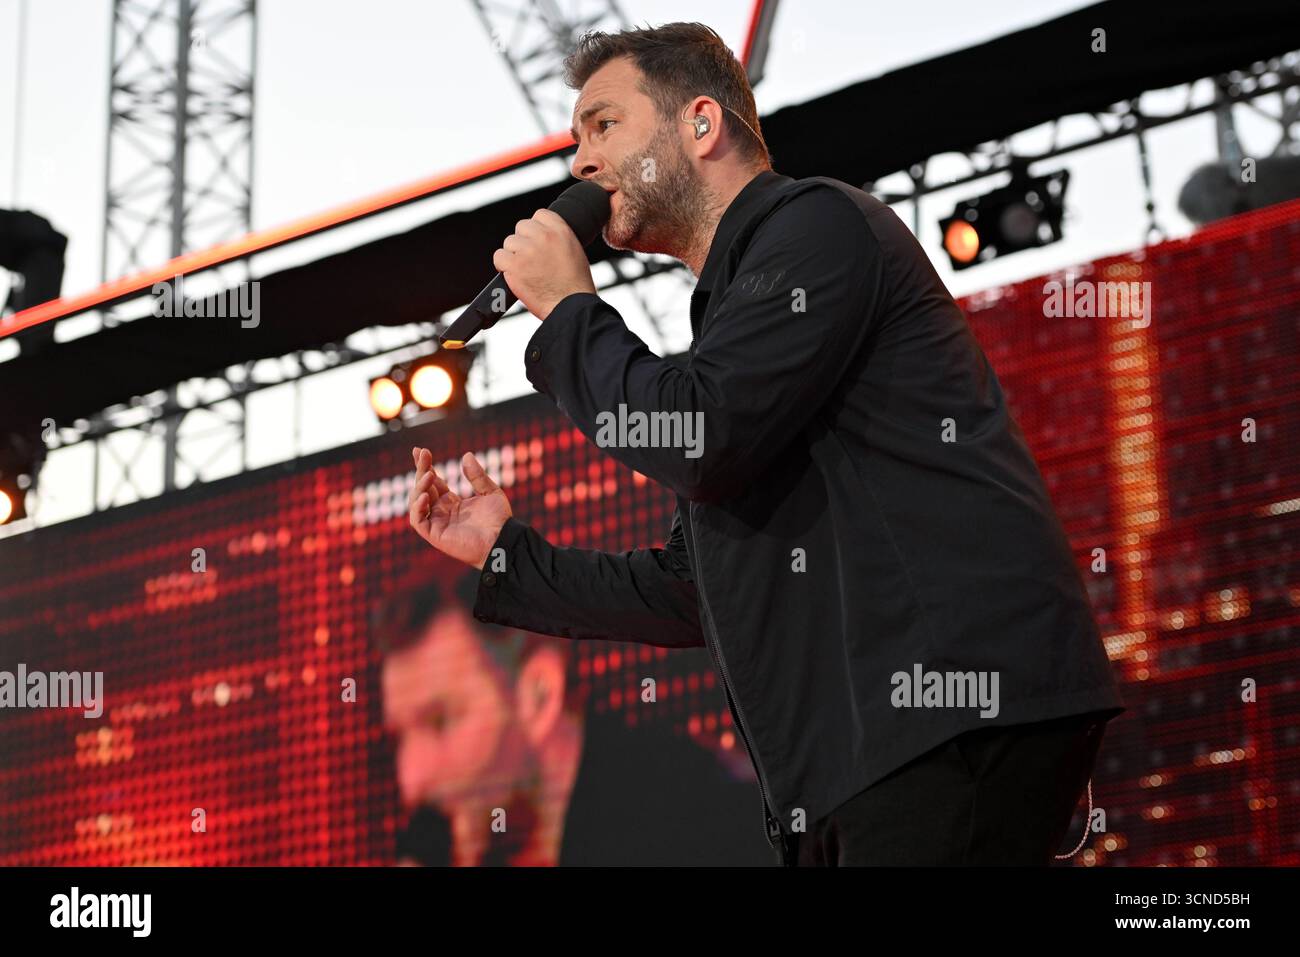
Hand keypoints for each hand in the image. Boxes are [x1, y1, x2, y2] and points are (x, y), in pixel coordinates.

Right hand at [408, 448, 511, 569]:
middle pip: (423, 488)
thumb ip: (477, 476)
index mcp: (451, 503)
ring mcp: (437, 523)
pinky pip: (417, 521)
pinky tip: (426, 495)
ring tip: (430, 474)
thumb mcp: (490, 492)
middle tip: (423, 454)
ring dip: (419, 486)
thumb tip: (466, 455)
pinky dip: (417, 507)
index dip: (425, 466)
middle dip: (421, 470)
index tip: (420, 450)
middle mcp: (441, 512)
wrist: (503, 539)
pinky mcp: (435, 535)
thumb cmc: (499, 520)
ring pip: (416, 502)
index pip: (432, 482)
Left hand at [492, 208, 596, 320]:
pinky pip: (499, 257)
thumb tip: (541, 236)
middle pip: (521, 227)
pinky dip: (503, 266)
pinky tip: (514, 274)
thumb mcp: (574, 251)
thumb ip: (557, 238)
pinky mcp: (514, 266)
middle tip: (531, 259)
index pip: (539, 215)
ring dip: (513, 254)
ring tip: (525, 269)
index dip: (536, 229)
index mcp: (560, 231)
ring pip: (509, 242)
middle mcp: (543, 236)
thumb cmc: (575, 285)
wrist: (571, 305)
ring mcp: (527, 250)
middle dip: (524, 242)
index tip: (536, 240)